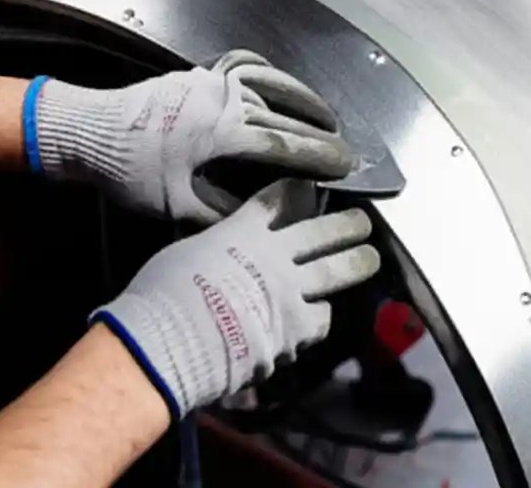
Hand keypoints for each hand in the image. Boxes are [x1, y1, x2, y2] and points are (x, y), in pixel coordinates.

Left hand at [26, 50, 353, 222]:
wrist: (86, 130)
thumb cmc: (128, 172)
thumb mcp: (176, 206)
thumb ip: (224, 212)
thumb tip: (264, 216)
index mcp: (222, 134)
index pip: (286, 147)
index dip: (321, 159)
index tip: (346, 169)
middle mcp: (224, 101)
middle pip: (287, 117)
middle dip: (322, 135)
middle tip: (347, 151)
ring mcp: (211, 82)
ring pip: (272, 85)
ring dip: (304, 99)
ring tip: (326, 115)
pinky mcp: (197, 74)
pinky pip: (243, 64)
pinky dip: (268, 72)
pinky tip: (279, 82)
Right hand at [92, 180, 378, 418]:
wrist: (169, 344)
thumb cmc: (161, 298)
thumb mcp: (185, 254)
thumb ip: (216, 248)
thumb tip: (220, 253)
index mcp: (242, 234)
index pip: (278, 200)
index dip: (296, 190)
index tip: (309, 186)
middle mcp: (274, 258)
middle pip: (323, 233)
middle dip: (348, 224)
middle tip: (362, 222)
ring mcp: (290, 293)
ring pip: (337, 272)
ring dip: (356, 264)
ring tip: (369, 259)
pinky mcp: (295, 331)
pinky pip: (319, 319)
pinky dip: (318, 317)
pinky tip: (318, 317)